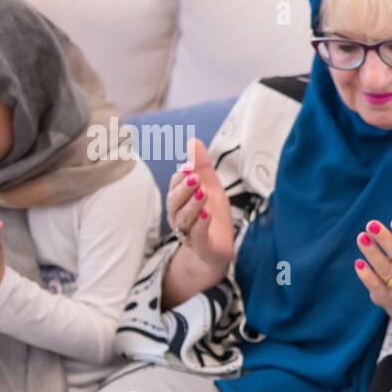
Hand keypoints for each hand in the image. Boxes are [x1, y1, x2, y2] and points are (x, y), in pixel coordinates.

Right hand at [166, 138, 233, 279]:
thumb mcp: (211, 188)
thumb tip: (193, 139)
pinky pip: (197, 235)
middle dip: (183, 188)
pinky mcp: (202, 247)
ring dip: (192, 204)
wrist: (217, 252)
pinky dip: (200, 224)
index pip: (175, 186)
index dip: (181, 177)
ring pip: (183, 219)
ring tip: (202, 193)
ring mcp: (189, 233)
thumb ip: (202, 166)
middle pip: (174, 202)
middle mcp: (179, 217)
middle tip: (195, 176)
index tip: (191, 166)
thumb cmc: (211, 217)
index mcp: (179, 202)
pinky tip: (207, 214)